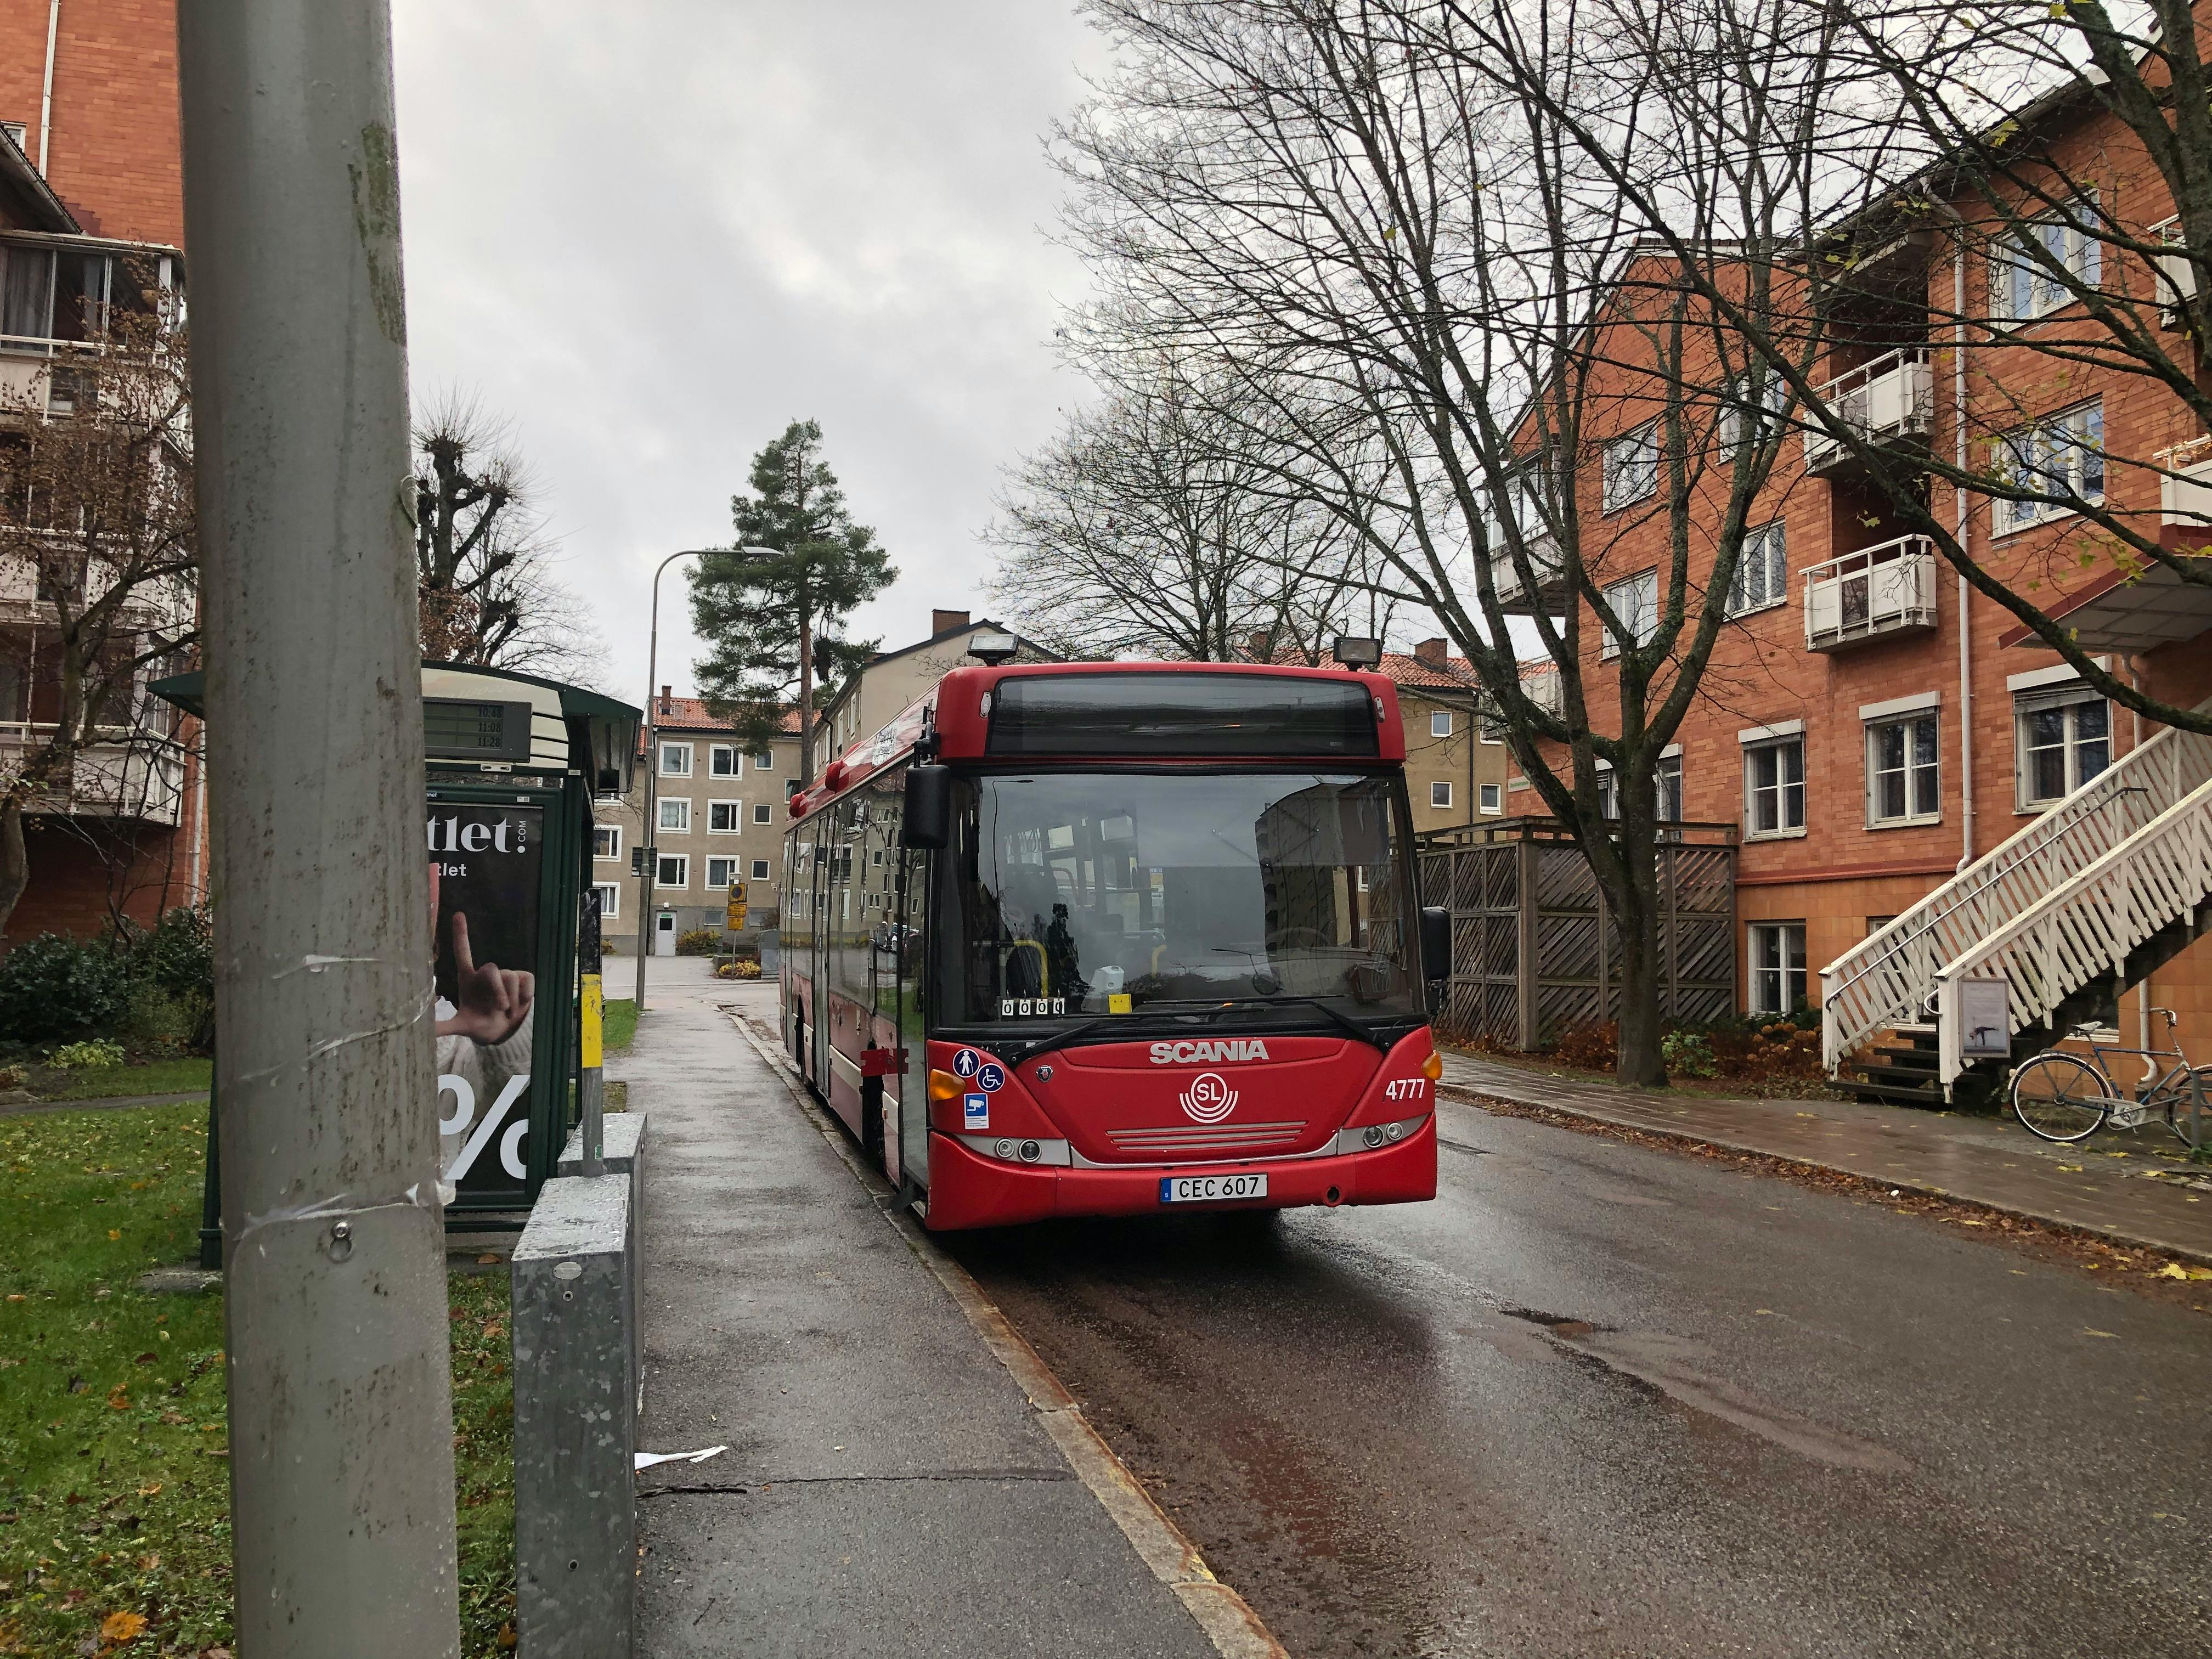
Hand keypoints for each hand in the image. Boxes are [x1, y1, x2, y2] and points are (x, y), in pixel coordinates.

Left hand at [435, 911, 533, 1043]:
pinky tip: (521, 1003)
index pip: (463, 952)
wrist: (502, 1034)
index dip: (461, 934)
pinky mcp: (524, 978)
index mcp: (468, 979)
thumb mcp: (461, 1026)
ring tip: (507, 1010)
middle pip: (492, 968)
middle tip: (500, 1009)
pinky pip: (526, 980)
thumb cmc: (479, 1024)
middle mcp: (486, 974)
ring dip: (511, 998)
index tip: (458, 914)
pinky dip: (525, 995)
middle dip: (498, 991)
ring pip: (510, 977)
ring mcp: (506, 975)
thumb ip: (443, 1027)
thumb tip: (422, 1031)